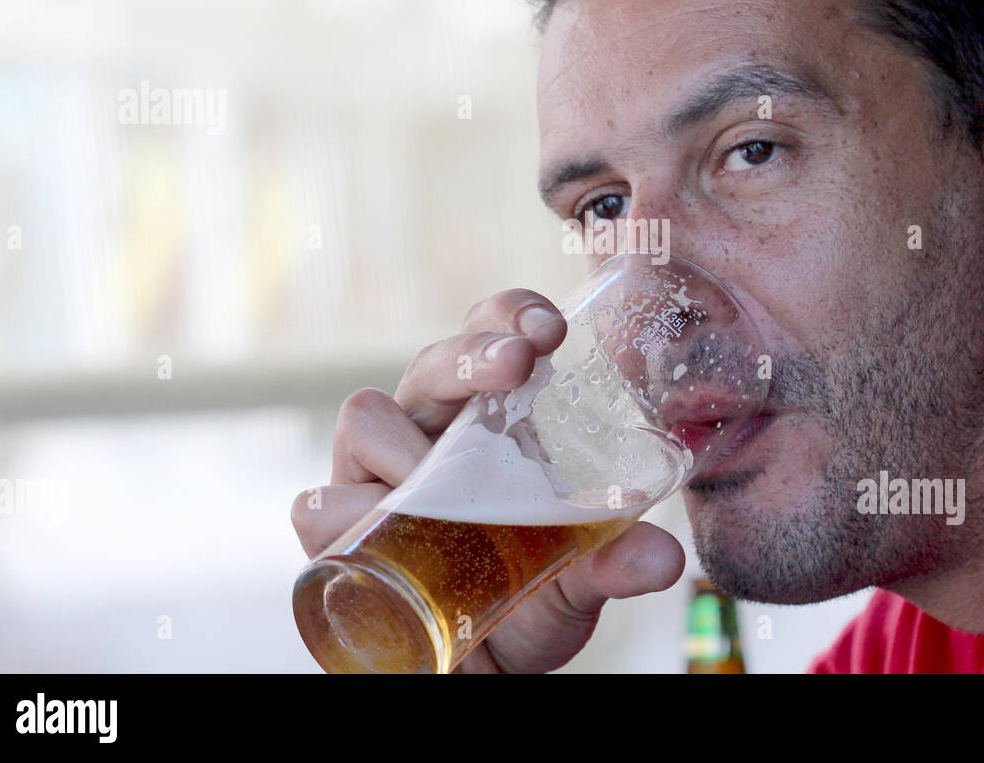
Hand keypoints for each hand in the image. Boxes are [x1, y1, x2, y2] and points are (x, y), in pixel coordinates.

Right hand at [290, 288, 685, 671]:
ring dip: (405, 445)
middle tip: (518, 368)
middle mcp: (428, 430)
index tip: (551, 331)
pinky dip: (346, 512)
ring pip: (365, 414)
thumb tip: (664, 557)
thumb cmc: (525, 598)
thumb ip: (614, 562)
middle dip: (471, 355)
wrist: (478, 670)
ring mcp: (376, 474)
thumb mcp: (578, 581)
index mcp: (489, 418)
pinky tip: (381, 533)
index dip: (511, 314)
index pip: (492, 335)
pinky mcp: (336, 526)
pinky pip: (319, 500)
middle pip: (431, 363)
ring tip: (440, 490)